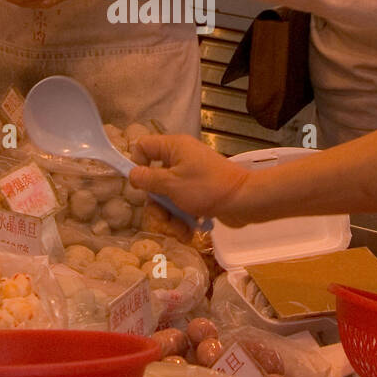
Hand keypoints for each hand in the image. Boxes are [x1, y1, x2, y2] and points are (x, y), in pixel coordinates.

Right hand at [130, 134, 254, 226]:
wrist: (244, 200)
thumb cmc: (207, 188)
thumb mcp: (172, 184)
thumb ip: (148, 179)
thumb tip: (132, 174)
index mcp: (173, 147)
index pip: (143, 147)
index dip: (137, 164)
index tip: (141, 185)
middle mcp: (180, 158)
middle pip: (153, 178)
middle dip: (157, 203)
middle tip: (163, 216)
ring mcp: (190, 175)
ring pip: (167, 195)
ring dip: (169, 215)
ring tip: (180, 229)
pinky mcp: (199, 190)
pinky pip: (182, 201)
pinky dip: (183, 216)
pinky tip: (188, 230)